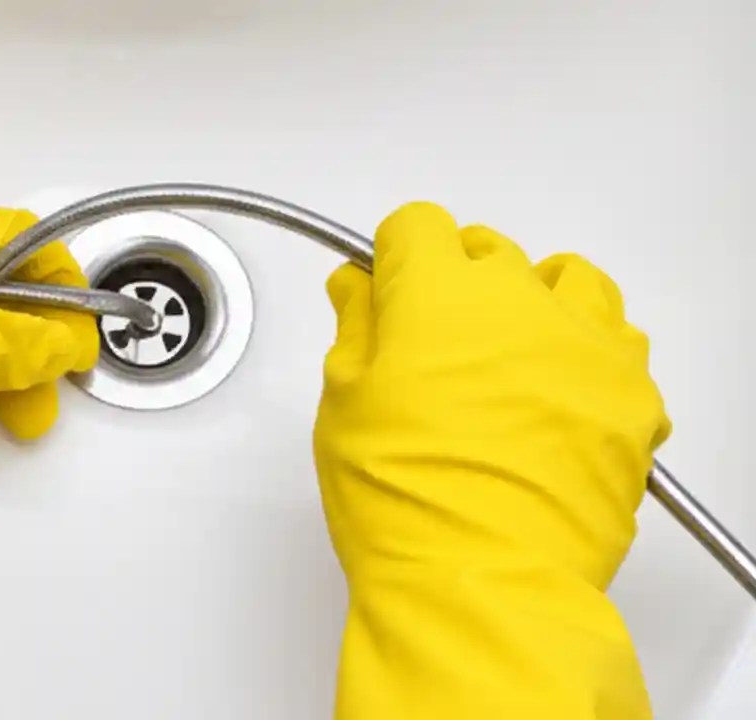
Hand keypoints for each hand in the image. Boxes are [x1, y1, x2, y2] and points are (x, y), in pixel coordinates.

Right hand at [314, 202, 668, 717]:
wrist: (481, 584)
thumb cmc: (402, 499)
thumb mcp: (344, 407)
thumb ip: (355, 330)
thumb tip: (358, 288)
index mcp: (437, 293)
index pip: (416, 227)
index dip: (392, 260)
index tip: (385, 294)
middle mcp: (519, 300)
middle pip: (488, 251)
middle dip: (456, 282)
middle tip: (433, 348)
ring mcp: (585, 346)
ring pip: (567, 281)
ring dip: (533, 301)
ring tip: (508, 355)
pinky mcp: (631, 396)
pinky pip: (618, 343)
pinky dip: (588, 354)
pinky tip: (558, 396)